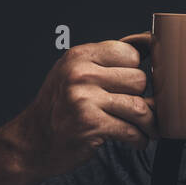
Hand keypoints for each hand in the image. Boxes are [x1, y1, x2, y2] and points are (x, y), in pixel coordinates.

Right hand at [6, 32, 156, 179]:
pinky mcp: (90, 124)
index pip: (131, 54)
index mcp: (80, 56)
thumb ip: (108, 60)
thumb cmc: (61, 107)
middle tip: (133, 110)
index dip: (135, 71)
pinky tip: (136, 140)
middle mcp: (80, 74)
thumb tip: (151, 41)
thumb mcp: (76, 72)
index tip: (131, 86)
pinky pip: (132, 130)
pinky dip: (140, 139)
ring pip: (140, 106)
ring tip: (146, 128)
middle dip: (141, 97)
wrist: (34, 142)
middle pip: (139, 80)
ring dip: (149, 123)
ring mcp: (84, 99)